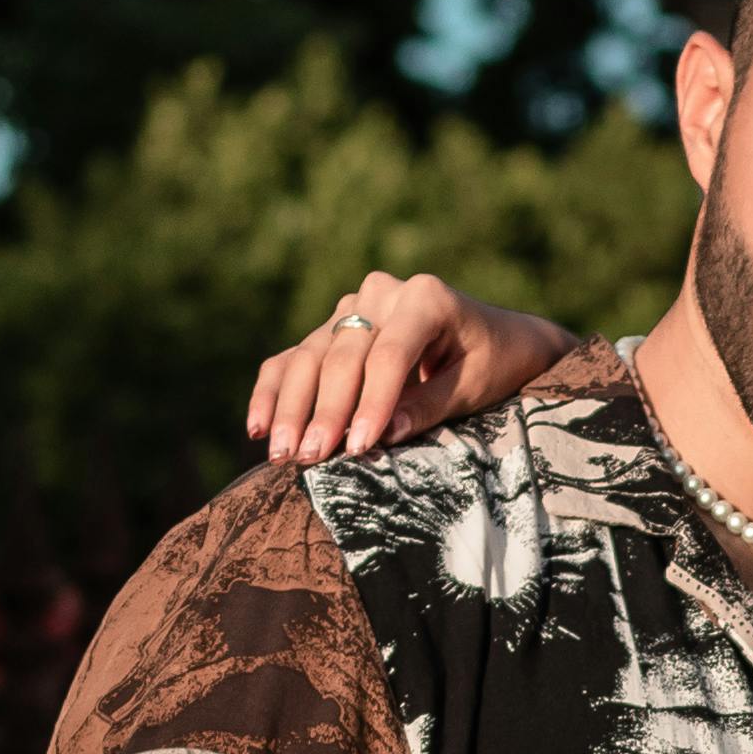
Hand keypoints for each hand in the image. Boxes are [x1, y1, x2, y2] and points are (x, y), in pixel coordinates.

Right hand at [247, 272, 580, 468]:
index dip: (371, 403)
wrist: (494, 337)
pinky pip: (294, 358)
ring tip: (281, 454)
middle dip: (324, 411)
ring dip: (292, 407)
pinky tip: (258, 428)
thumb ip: (430, 405)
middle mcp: (381, 294)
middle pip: (342, 355)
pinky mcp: (333, 329)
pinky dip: (274, 392)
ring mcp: (352, 308)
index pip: (388, 355)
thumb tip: (383, 435)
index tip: (358, 448)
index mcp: (425, 298)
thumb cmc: (492, 364)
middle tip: (309, 458)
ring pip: (310, 356)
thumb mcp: (475, 387)